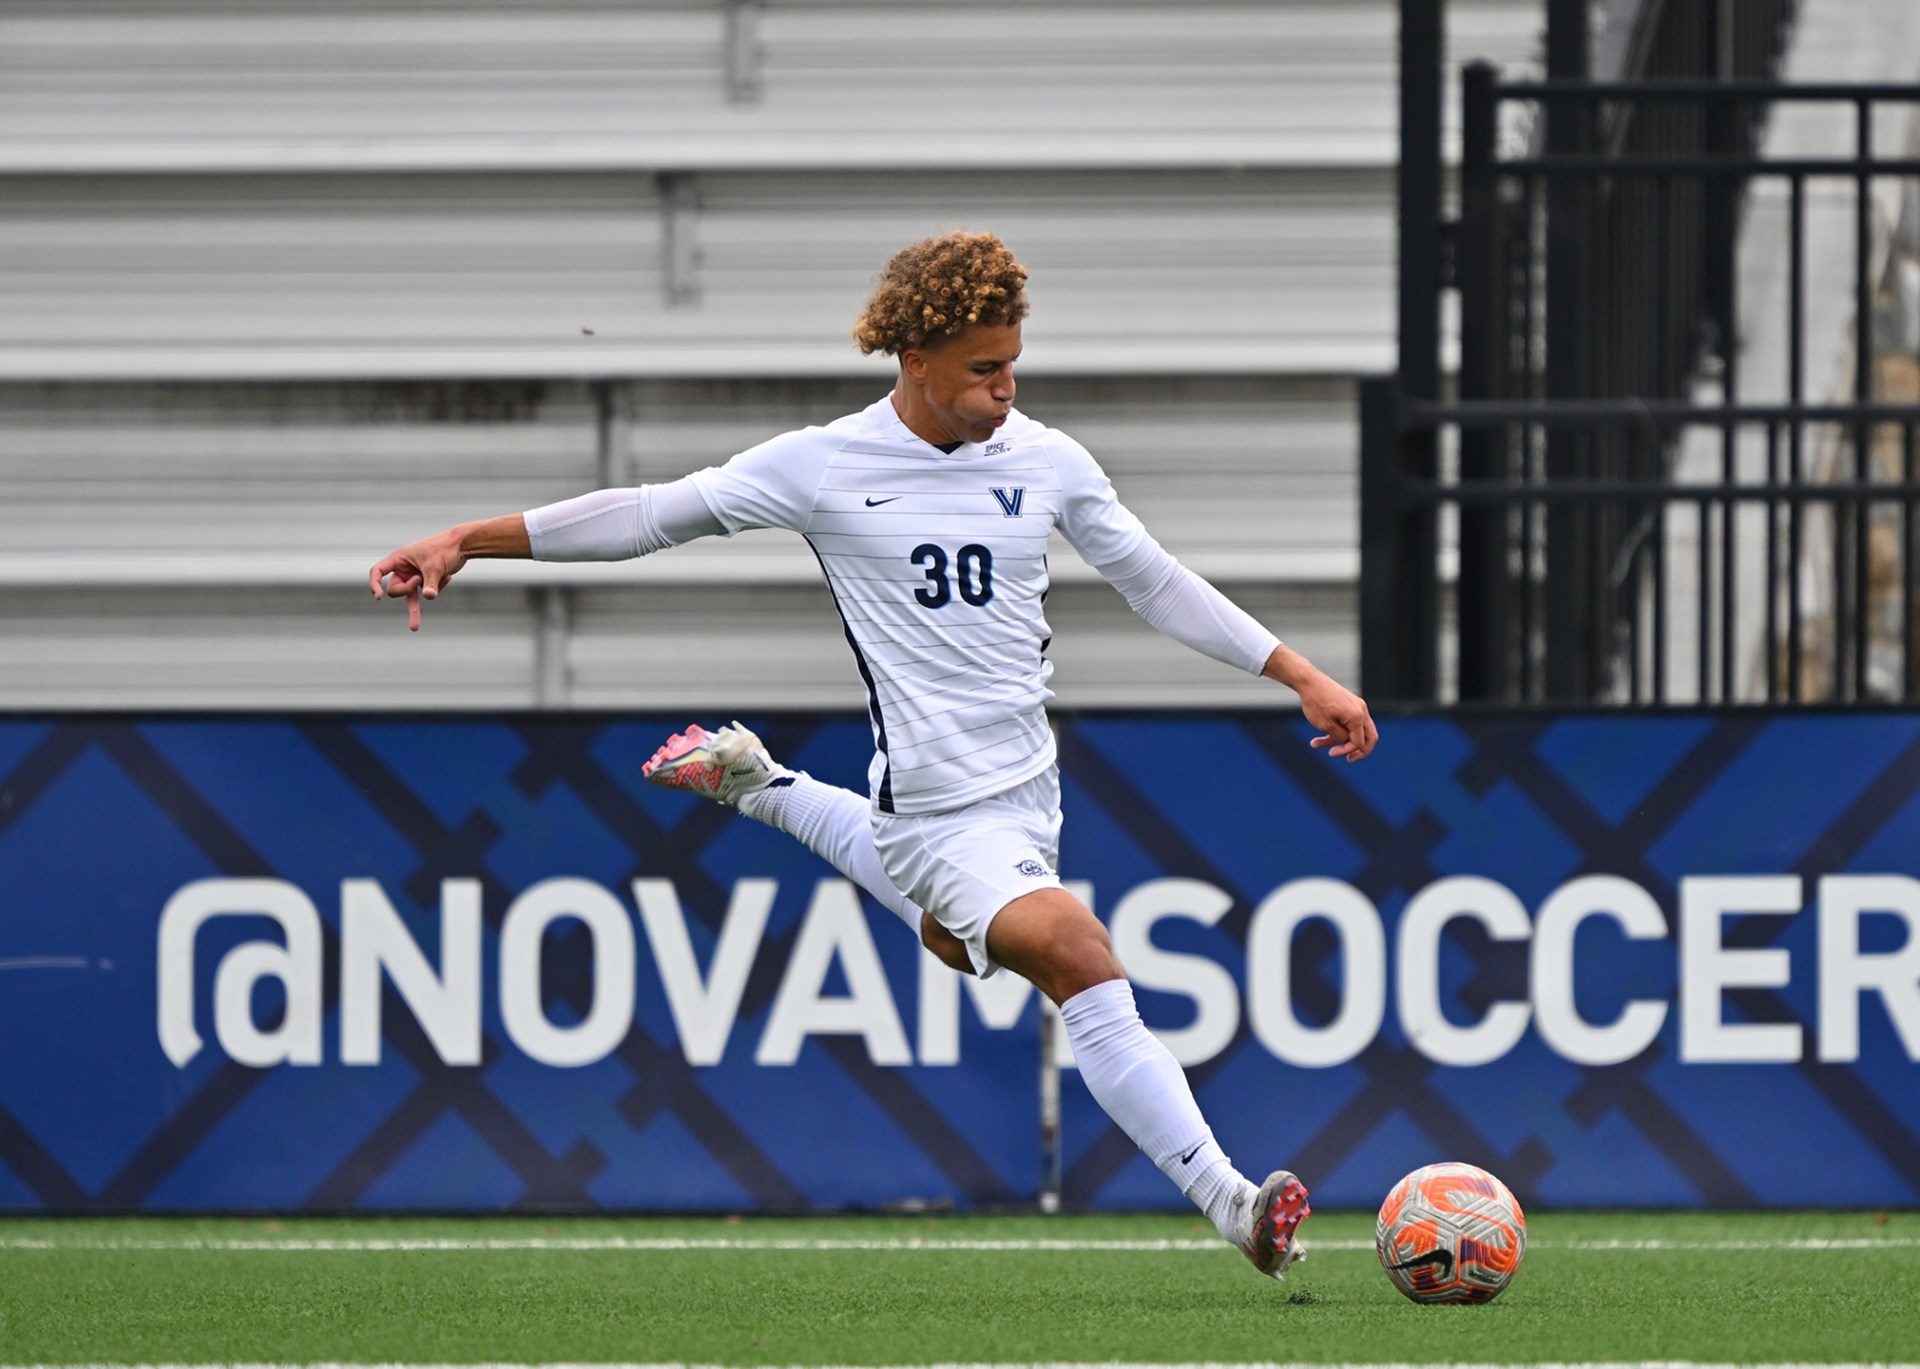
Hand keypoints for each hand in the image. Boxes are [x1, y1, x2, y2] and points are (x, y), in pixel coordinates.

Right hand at [368, 530, 465, 631]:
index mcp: (399, 559)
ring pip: (409, 597)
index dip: (374, 584)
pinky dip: (436, 588)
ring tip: (414, 628)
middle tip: (420, 579)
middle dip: (407, 589)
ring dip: (413, 611)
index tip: (378, 597)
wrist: (461, 545)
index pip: (378, 571)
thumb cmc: (444, 549)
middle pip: (394, 589)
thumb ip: (430, 583)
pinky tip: (448, 577)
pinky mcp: (426, 581)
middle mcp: (403, 568)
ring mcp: (414, 576)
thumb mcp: (435, 566)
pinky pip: (426, 593)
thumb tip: (428, 597)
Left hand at [1260, 644, 1379, 761]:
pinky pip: (1349, 722)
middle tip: (1349, 759)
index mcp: (1357, 716)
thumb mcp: (1325, 726)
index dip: (1346, 751)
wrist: (1309, 681)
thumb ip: (1340, 737)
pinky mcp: (1350, 704)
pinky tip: (1319, 737)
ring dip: (1340, 740)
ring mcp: (1357, 706)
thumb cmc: (1315, 702)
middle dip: (1359, 750)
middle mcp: (1361, 710)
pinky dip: (1337, 730)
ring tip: (1317, 744)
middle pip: (1369, 737)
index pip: (1359, 742)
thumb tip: (1349, 742)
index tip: (1331, 753)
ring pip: (1356, 730)